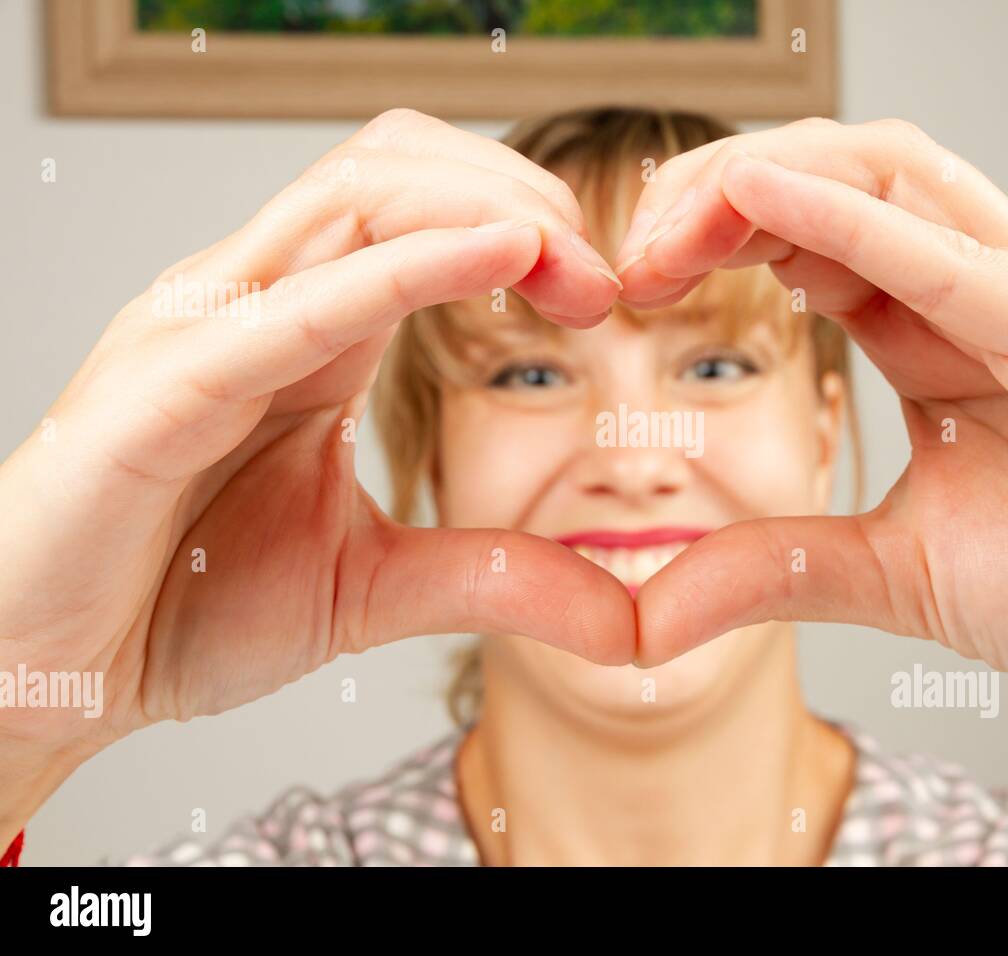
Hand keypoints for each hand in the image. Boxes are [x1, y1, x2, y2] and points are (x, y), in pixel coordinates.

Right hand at [0, 109, 633, 836]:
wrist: (55, 676)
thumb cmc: (183, 610)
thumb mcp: (375, 589)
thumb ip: (493, 580)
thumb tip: (620, 617)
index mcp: (309, 332)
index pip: (424, 209)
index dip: (530, 224)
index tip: (608, 295)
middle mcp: (257, 304)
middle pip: (397, 167)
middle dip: (521, 194)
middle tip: (605, 275)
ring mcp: (204, 329)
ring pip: (351, 194)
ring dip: (483, 207)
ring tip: (569, 262)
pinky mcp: (163, 384)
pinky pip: (294, 301)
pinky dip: (406, 266)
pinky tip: (500, 256)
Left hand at [622, 118, 1007, 809]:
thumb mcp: (895, 574)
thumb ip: (776, 571)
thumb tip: (647, 613)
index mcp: (935, 328)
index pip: (809, 231)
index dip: (713, 231)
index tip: (631, 278)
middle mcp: (983, 289)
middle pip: (838, 174)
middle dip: (721, 187)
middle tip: (630, 243)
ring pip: (894, 175)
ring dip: (771, 179)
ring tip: (675, 219)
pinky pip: (958, 257)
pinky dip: (855, 222)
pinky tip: (762, 203)